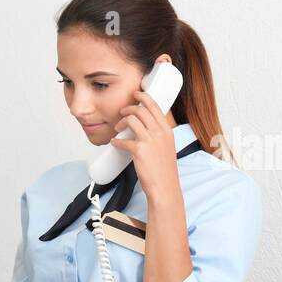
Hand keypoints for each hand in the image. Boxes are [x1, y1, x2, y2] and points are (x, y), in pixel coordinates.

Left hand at [113, 91, 181, 205]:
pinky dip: (116, 141)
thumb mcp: (167, 147)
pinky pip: (122, 140)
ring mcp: (150, 141)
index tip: (136, 94)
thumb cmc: (164, 171)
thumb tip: (144, 127)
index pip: (155, 106)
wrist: (164, 187)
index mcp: (167, 130)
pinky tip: (114, 144)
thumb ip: (158, 135)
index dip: (143, 97)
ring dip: (121, 122)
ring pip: (131, 119)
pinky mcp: (139, 150)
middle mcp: (160, 133)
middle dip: (128, 108)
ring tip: (117, 128)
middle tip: (122, 112)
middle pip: (140, 110)